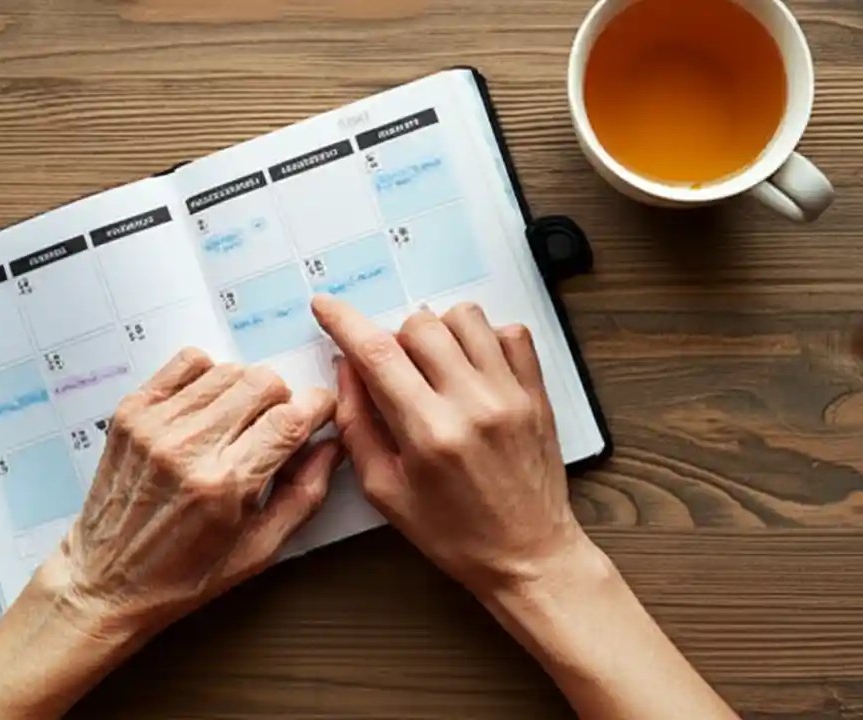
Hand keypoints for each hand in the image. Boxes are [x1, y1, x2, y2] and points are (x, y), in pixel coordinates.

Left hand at [51, 348, 341, 640]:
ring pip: (229, 370)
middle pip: (263, 383)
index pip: (290, 418)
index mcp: (224, 486)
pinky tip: (208, 408)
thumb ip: (304, 495)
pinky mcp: (131, 412)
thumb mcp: (259, 551)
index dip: (318, 408)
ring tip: (237, 424)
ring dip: (246, 390)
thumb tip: (333, 445)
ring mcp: (155, 425)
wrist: (107, 581)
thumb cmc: (184, 576)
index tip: (320, 413)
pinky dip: (209, 375)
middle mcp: (188, 448)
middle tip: (274, 429)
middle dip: (283, 400)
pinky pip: (188, 362)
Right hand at [312, 296, 584, 598]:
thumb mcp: (385, 491)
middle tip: (394, 372)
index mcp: (428, 432)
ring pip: (465, 317)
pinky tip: (473, 369)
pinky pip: (511, 332)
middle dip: (394, 338)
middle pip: (419, 325)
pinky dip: (485, 339)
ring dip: (439, 332)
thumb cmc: (453, 533)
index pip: (377, 353)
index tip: (325, 305)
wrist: (528, 555)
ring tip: (436, 367)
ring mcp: (510, 394)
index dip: (343, 320)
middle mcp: (472, 404)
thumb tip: (345, 368)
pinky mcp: (537, 393)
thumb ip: (357, 425)